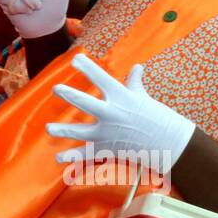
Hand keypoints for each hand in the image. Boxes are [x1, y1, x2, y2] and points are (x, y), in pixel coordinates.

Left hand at [47, 54, 195, 176]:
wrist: (168, 142)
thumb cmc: (155, 116)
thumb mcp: (143, 97)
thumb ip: (134, 83)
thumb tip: (137, 68)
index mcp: (121, 97)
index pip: (102, 79)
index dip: (88, 68)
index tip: (75, 59)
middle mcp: (112, 114)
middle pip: (87, 103)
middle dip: (70, 96)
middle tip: (56, 88)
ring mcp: (107, 133)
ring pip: (80, 132)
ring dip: (63, 130)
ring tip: (48, 128)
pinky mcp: (106, 149)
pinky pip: (85, 155)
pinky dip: (71, 158)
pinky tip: (57, 158)